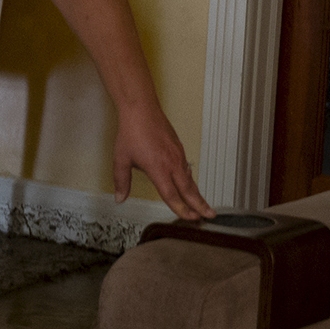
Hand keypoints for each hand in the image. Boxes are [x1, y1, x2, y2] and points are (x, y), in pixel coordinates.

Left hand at [114, 101, 214, 219]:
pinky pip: (187, 168)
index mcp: (159, 169)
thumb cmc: (132, 132)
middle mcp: (172, 163)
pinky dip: (190, 179)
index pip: (172, 195)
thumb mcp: (121, 159)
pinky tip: (189, 184)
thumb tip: (120, 198)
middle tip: (209, 216)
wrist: (141, 109)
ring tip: (203, 205)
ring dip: (197, 193)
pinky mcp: (178, 148)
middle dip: (200, 205)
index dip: (181, 209)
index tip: (190, 219)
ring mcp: (177, 155)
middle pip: (189, 189)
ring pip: (190, 178)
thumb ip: (121, 181)